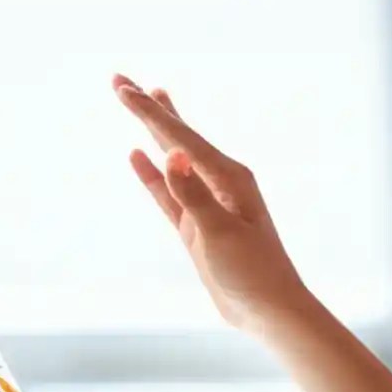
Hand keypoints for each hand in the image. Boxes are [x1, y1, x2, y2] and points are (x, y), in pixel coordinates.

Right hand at [113, 74, 312, 334]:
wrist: (269, 311)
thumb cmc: (253, 272)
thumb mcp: (220, 233)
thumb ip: (193, 194)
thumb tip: (172, 154)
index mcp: (229, 178)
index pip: (181, 138)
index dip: (149, 112)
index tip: (122, 88)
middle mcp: (219, 183)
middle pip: (177, 138)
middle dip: (149, 109)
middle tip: (121, 80)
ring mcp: (207, 204)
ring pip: (174, 159)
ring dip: (156, 131)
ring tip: (144, 100)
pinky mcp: (197, 227)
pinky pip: (169, 192)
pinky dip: (153, 174)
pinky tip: (139, 156)